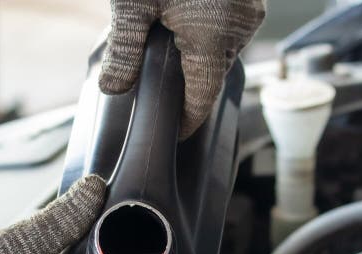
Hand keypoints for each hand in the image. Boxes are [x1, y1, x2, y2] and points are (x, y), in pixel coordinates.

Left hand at [99, 0, 265, 138]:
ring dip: (199, 57)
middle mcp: (239, 27)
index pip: (202, 99)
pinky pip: (230, 29)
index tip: (174, 133)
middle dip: (188, 84)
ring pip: (222, 52)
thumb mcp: (132, 3)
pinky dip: (208, 36)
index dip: (187, 121)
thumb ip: (123, 49)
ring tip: (168, 53)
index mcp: (212, 38)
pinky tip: (184, 28)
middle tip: (158, 88)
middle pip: (212, 74)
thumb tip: (112, 89)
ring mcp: (249, 10)